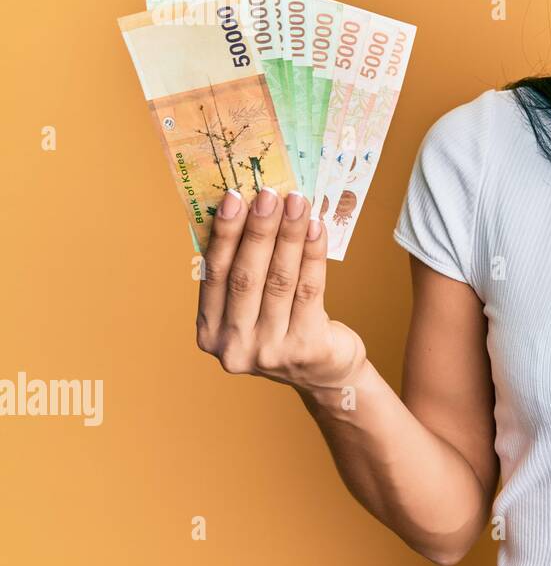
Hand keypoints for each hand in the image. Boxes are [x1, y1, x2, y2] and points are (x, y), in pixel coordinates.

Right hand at [195, 186, 366, 391]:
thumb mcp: (252, 306)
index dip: (224, 234)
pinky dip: (312, 254)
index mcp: (209, 331)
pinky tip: (316, 228)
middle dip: (258, 230)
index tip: (233, 197)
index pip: (214, 274)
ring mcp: (269, 351)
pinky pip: (309, 289)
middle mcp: (233, 346)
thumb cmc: (285, 325)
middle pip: (246, 276)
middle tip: (269, 194)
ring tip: (296, 203)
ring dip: (289, 235)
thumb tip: (248, 209)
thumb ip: (243, 271)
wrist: (325, 371)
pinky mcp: (304, 348)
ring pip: (279, 280)